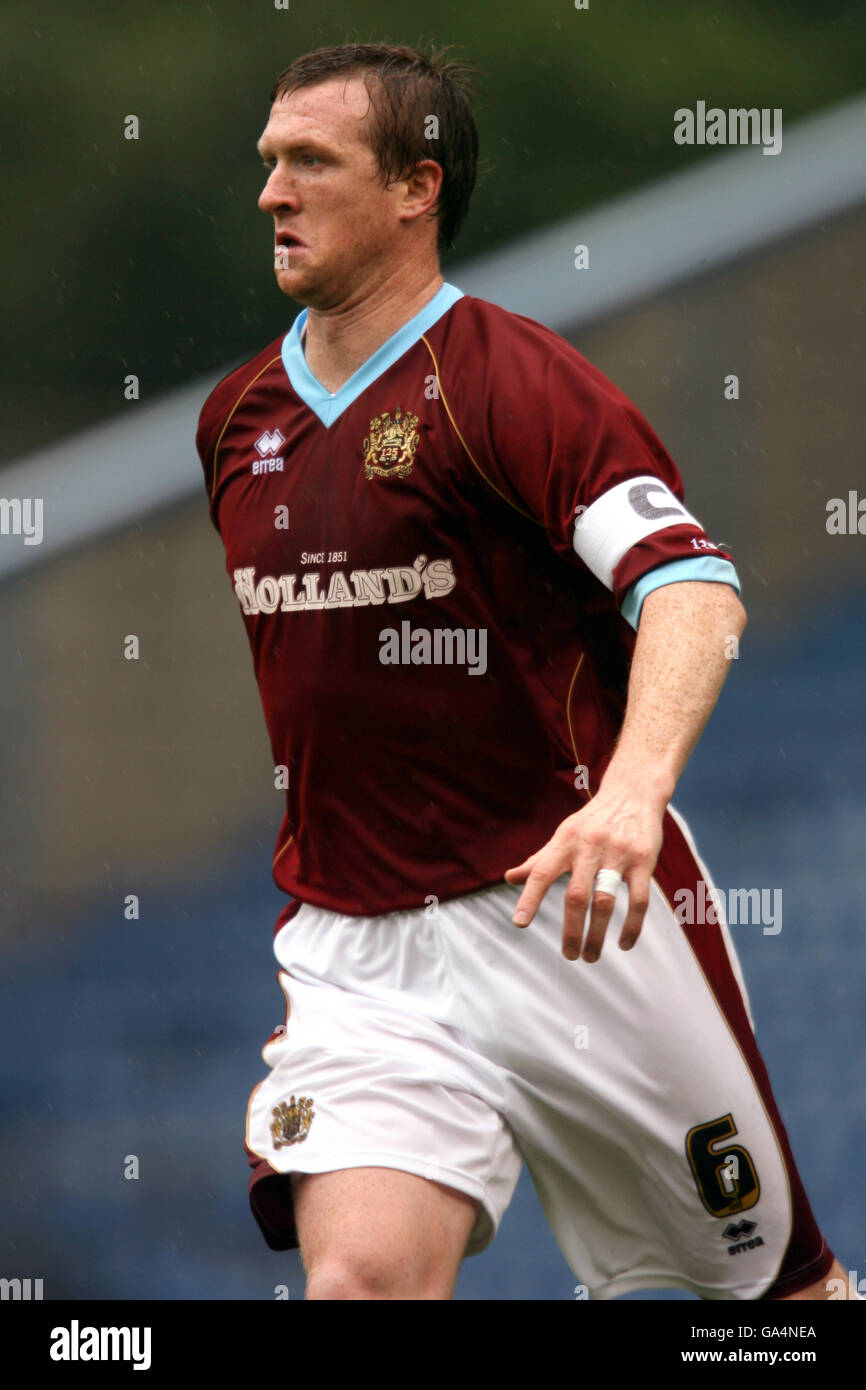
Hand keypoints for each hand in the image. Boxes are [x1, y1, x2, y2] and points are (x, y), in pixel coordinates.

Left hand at [504, 783, 664, 961]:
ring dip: (597, 934)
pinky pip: (639, 900)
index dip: (530, 898)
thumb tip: (509, 878)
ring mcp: (618, 854)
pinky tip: (624, 943)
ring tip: (590, 956)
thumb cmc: (592, 821)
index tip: (520, 924)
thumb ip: (539, 860)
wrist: (633, 793)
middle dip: (571, 930)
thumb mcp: (563, 835)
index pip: (542, 871)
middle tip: (569, 955)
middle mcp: (589, 847)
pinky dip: (632, 926)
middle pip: (576, 895)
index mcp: (565, 841)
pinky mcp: (643, 861)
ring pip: (605, 901)